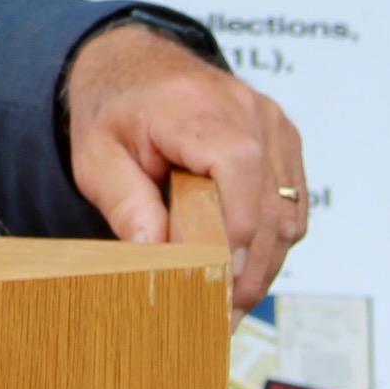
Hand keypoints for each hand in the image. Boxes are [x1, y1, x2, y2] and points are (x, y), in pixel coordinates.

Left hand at [64, 28, 307, 308]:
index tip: (217, 281)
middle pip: (268, 203)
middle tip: (217, 320)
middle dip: (246, 270)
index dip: (234, 229)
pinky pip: (291, 206)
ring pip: (287, 213)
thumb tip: (156, 259)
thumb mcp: (97, 159)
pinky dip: (272, 244)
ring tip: (228, 310)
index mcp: (195, 106)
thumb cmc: (115, 111)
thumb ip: (126, 206)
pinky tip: (243, 272)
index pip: (237, 166)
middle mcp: (246, 109)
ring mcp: (272, 125)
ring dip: (262, 266)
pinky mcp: (284, 143)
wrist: (134, 69)